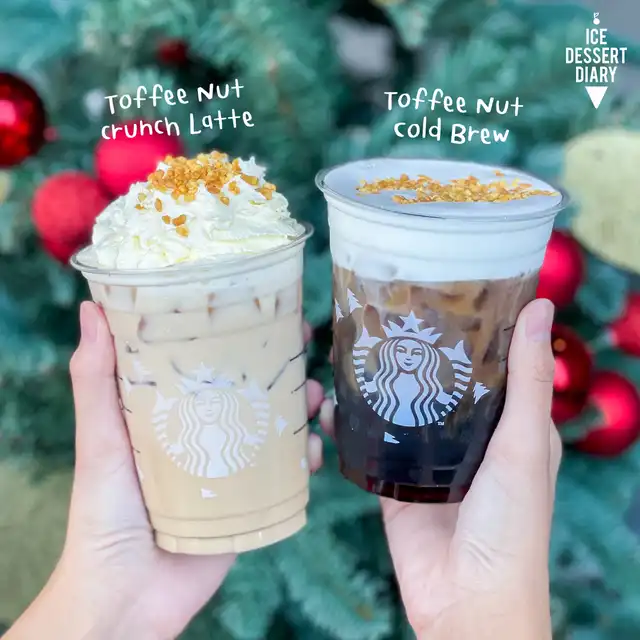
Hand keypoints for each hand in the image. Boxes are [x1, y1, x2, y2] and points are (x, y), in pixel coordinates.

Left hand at [7, 302, 324, 639]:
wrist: (128, 594)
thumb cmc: (104, 511)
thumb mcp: (101, 439)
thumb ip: (96, 380)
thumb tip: (90, 310)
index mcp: (173, 414)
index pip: (212, 365)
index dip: (239, 337)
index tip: (264, 310)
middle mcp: (207, 436)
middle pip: (254, 393)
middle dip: (282, 370)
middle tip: (304, 349)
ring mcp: (233, 469)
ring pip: (278, 428)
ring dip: (302, 409)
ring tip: (314, 398)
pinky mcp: (252, 502)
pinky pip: (288, 475)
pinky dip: (307, 459)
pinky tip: (315, 449)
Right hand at [320, 299, 559, 639]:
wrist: (467, 599)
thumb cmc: (511, 525)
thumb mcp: (522, 444)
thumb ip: (527, 381)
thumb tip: (541, 306)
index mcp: (505, 422)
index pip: (488, 362)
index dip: (469, 328)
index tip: (442, 290)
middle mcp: (466, 434)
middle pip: (436, 381)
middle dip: (411, 351)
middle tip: (383, 312)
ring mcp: (427, 456)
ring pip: (398, 407)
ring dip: (375, 384)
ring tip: (348, 349)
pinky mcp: (395, 479)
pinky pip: (369, 442)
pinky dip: (349, 423)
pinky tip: (328, 401)